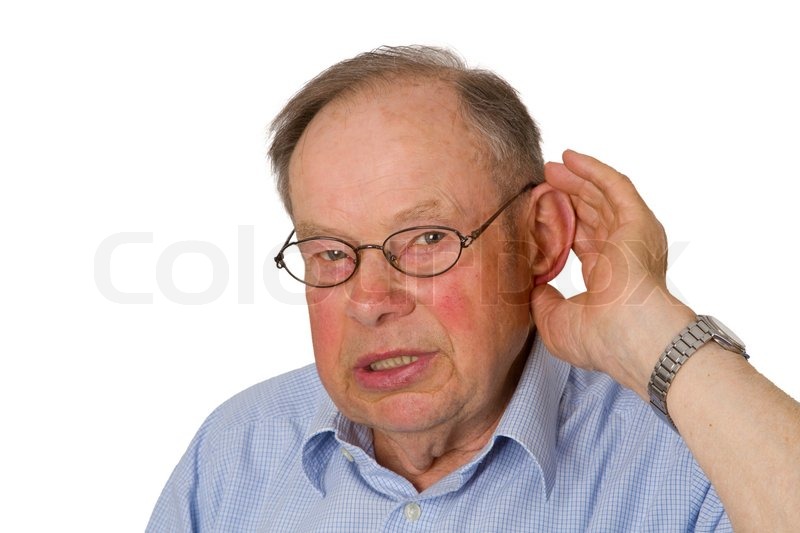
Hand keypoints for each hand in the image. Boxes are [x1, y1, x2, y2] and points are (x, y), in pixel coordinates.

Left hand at [531, 150, 693, 397]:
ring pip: (602, 196)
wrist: (630, 335)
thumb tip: (532, 283)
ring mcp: (632, 236)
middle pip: (594, 215)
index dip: (563, 225)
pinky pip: (614, 186)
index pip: (586, 242)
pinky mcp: (637, 221)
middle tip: (544, 180)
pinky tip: (571, 157)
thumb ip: (541, 299)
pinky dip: (593, 170)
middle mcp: (624, 254)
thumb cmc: (599, 339)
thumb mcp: (555, 321)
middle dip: (569, 196)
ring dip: (577, 179)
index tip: (540, 213)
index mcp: (609, 278)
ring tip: (552, 166)